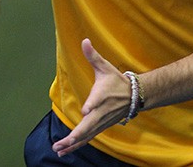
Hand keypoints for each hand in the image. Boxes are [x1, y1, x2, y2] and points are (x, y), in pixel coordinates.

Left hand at [51, 38, 130, 156]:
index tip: (85, 109)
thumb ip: (92, 56)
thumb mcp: (105, 67)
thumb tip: (84, 40)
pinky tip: (64, 151)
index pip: (97, 100)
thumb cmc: (116, 81)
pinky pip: (87, 138)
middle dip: (75, 135)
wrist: (134, 96)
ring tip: (58, 149)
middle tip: (61, 142)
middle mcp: (101, 112)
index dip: (92, 104)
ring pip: (86, 135)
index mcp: (102, 95)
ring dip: (72, 144)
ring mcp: (101, 122)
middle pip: (89, 125)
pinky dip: (76, 145)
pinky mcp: (100, 127)